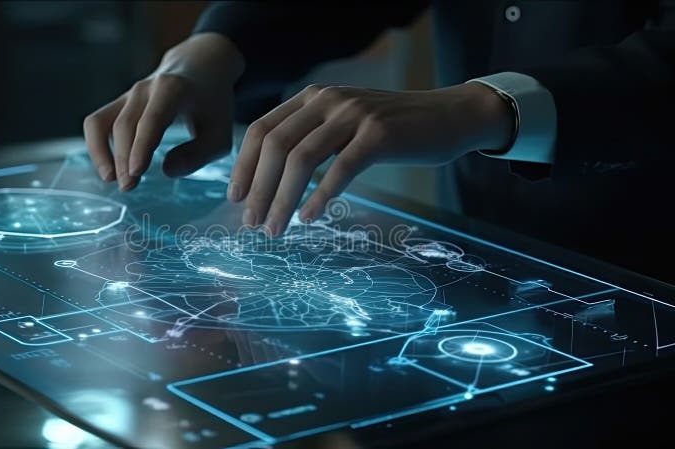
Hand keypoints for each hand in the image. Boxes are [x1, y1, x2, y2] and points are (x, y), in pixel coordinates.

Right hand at [83, 33, 243, 190]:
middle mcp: (146, 88)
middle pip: (125, 125)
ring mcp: (129, 94)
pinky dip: (96, 145)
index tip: (136, 172)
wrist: (199, 69)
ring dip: (102, 153)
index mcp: (173, 90)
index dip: (142, 146)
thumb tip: (167, 170)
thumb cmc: (212, 106)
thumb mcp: (220, 133)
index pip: (152, 120)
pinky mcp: (120, 103)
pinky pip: (97, 122)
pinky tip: (107, 169)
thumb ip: (198, 154)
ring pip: (104, 122)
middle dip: (124, 158)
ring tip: (111, 180)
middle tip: (128, 187)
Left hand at [226, 82, 513, 234]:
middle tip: (250, 224)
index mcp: (312, 97)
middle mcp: (328, 100)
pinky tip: (309, 218)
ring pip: (302, 159)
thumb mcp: (343, 123)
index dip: (244, 166)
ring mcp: (354, 114)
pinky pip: (340, 169)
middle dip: (259, 189)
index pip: (262, 129)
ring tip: (274, 229)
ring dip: (282, 199)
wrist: (447, 116)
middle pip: (276, 146)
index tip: (234, 198)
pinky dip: (320, 196)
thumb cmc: (391, 129)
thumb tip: (269, 179)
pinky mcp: (380, 134)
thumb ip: (310, 138)